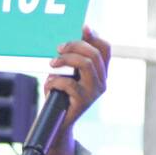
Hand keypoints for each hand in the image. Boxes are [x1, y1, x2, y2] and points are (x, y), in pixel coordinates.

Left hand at [38, 25, 109, 154]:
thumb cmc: (60, 98)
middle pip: (93, 54)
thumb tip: (71, 39)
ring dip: (65, 60)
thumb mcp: (68, 77)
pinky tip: (49, 85)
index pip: (106, 49)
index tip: (82, 27)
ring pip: (85, 64)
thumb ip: (72, 61)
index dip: (95, 36)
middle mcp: (102, 82)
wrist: (57, 126)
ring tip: (51, 64)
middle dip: (74, 46)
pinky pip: (69, 83)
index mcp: (101, 73)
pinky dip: (55, 81)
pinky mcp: (83, 101)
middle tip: (58, 49)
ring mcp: (94, 92)